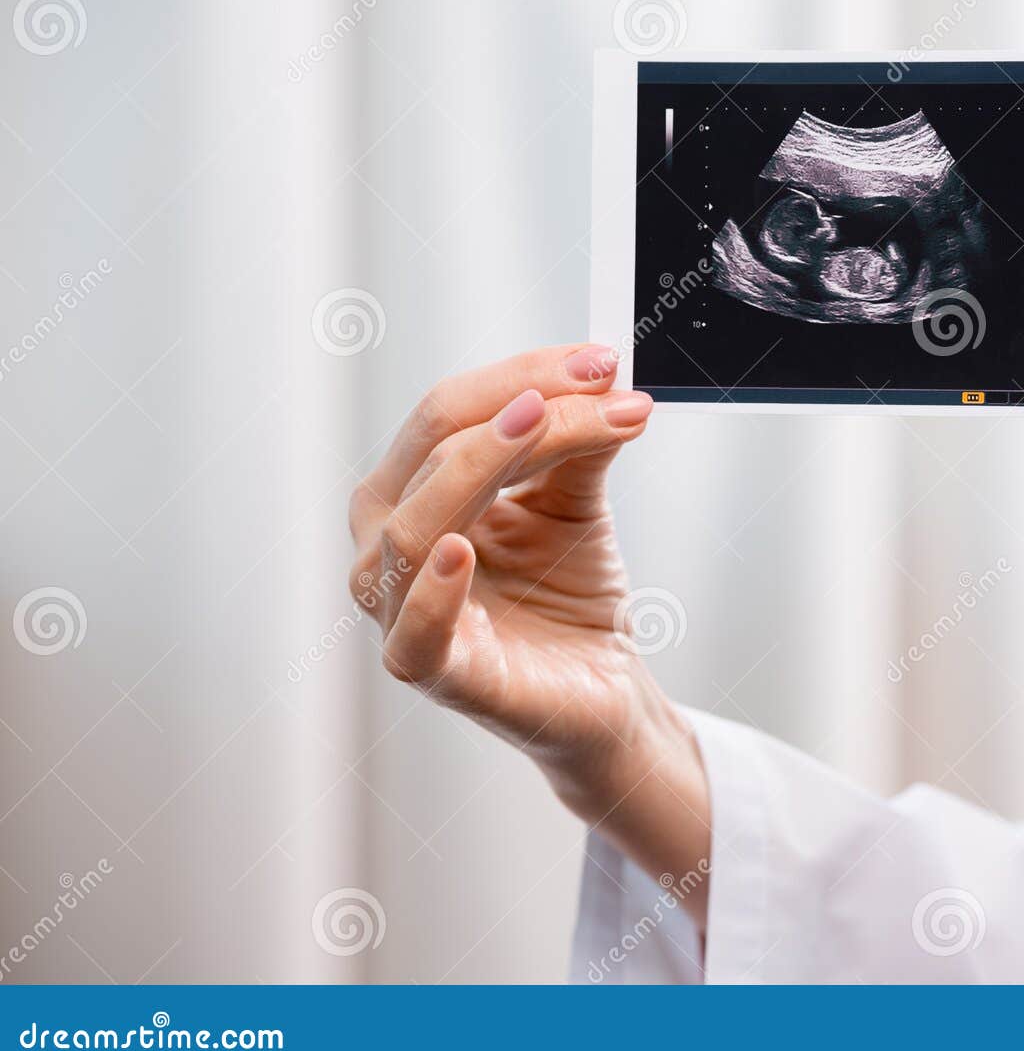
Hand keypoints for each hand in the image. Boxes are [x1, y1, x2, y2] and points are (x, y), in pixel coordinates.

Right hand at [348, 345, 709, 918]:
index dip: (523, 376)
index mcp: (412, 493)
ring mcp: (403, 610)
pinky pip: (413, 633)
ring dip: (485, 463)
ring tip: (547, 425)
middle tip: (603, 383)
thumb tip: (603, 377)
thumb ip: (576, 444)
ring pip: (416, 526)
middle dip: (520, 405)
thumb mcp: (573, 503)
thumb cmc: (568, 596)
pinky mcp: (435, 673)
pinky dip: (431, 593)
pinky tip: (461, 552)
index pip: (447, 413)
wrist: (605, 689)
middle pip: (431, 450)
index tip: (603, 361)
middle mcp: (390, 544)